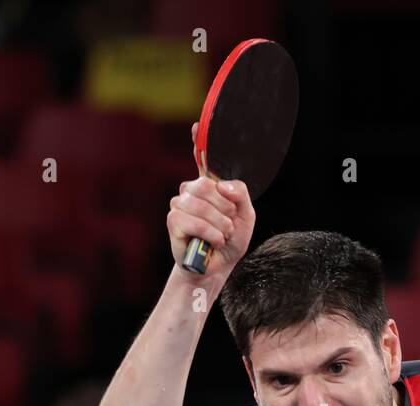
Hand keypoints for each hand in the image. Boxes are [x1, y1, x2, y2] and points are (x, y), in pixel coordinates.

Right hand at [168, 124, 255, 277]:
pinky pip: (191, 220)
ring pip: (200, 204)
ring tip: (222, 236)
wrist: (218, 266)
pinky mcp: (173, 221)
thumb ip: (240, 194)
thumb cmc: (230, 240)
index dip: (199, 142)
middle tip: (229, 224)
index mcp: (211, 187)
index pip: (203, 159)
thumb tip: (221, 185)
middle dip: (224, 208)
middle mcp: (192, 191)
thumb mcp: (245, 216)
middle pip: (206, 185)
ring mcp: (180, 205)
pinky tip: (212, 241)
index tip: (197, 126)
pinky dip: (208, 233)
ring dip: (219, 225)